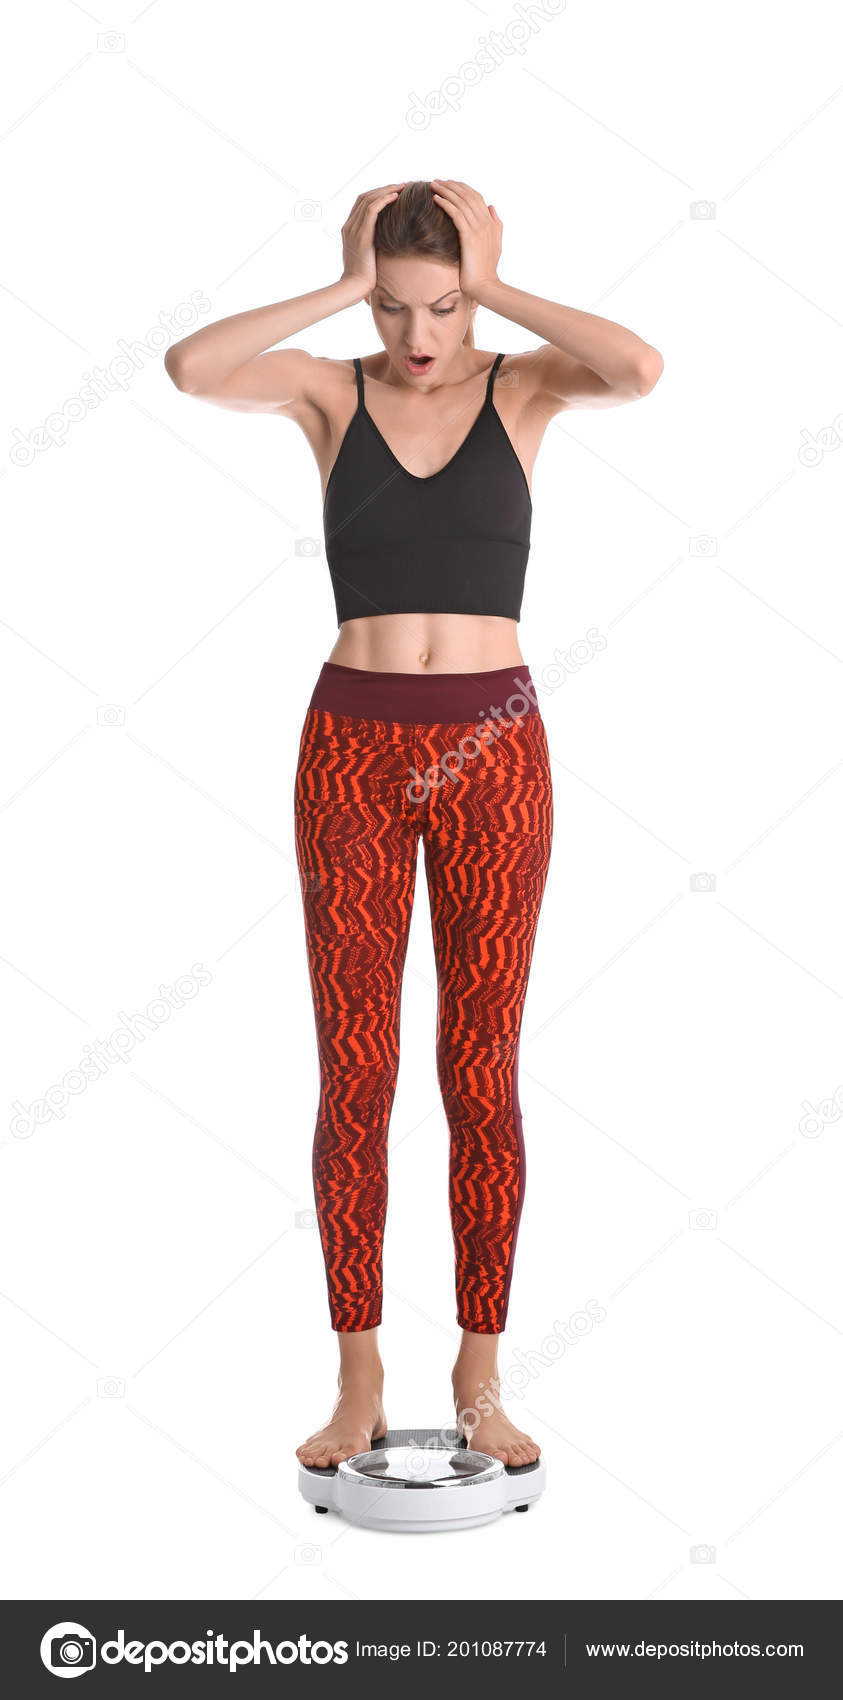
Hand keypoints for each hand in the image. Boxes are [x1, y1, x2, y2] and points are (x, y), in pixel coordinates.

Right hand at [339, 184, 405, 294]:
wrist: (353, 288)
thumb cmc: (363, 279)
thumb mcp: (369, 258)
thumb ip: (374, 247)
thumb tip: (390, 245)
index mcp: (349, 230)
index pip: (362, 203)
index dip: (378, 194)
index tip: (395, 192)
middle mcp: (349, 226)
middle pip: (365, 197)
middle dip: (384, 188)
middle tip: (403, 185)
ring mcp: (354, 229)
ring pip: (369, 199)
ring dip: (387, 190)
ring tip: (403, 186)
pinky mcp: (362, 235)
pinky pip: (372, 210)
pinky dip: (384, 200)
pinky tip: (396, 197)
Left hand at [430, 179, 501, 296]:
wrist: (485, 286)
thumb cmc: (487, 269)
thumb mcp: (495, 244)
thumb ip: (496, 224)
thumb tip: (491, 207)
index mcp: (491, 222)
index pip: (476, 197)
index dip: (462, 188)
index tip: (449, 184)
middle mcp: (486, 222)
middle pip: (467, 195)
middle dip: (452, 185)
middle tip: (437, 181)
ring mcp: (478, 229)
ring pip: (461, 202)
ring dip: (446, 191)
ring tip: (433, 185)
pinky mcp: (469, 237)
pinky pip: (456, 214)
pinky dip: (446, 204)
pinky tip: (435, 199)